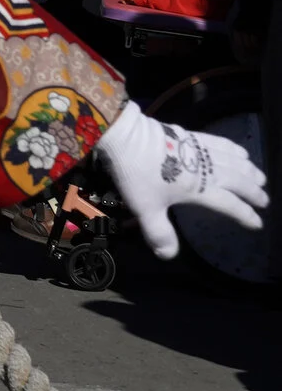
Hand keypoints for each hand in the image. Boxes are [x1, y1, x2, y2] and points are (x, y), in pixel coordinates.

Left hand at [93, 100, 266, 258]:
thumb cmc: (137, 174)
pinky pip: (220, 142)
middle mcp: (205, 170)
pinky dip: (234, 148)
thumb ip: (159, 232)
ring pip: (234, 162)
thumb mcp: (145, 208)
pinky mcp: (191, 135)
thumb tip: (168, 256)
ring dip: (249, 171)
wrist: (126, 136)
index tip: (257, 223)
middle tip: (265, 200)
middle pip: (238, 181)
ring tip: (260, 178)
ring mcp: (200, 151)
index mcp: (198, 189)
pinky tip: (241, 152)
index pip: (229, 205)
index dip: (245, 215)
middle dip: (253, 192)